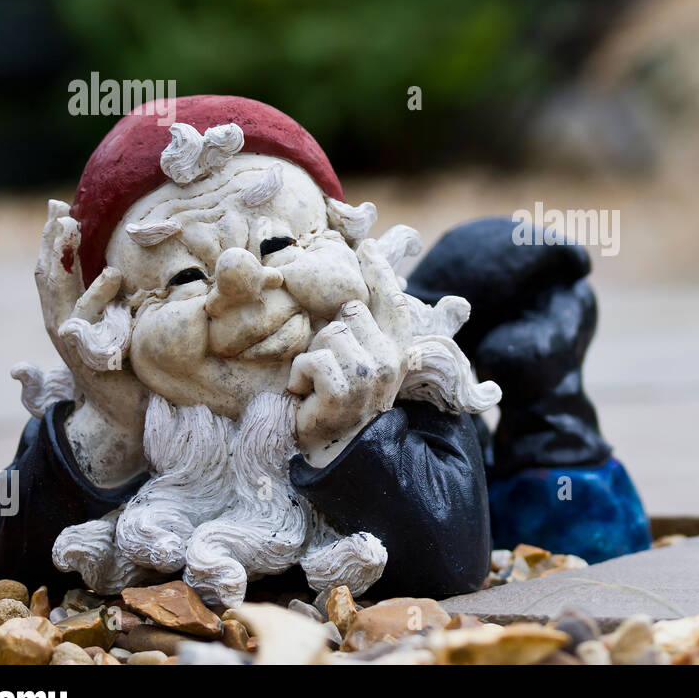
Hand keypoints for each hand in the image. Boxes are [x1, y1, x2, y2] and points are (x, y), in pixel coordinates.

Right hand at [36, 200, 146, 455]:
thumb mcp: (117, 324)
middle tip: (59, 212)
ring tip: (74, 229)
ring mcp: (75, 343)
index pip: (54, 271)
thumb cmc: (127, 366)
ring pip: (65, 298)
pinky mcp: (91, 358)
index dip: (53, 241)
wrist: (125, 415)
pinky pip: (93, 324)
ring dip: (68, 263)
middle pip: (50, 278)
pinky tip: (112, 275)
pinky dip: (99, 299)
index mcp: (69, 314)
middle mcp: (64, 325)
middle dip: (52, 244)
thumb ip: (112, 299)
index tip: (59, 207)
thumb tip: (117, 267)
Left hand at [287, 239, 412, 463]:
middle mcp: (391, 361)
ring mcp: (371, 376)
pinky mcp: (346, 390)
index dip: (381, 270)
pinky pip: (313, 359)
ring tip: (317, 385)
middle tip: (329, 368)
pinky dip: (300, 378)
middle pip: (351, 311)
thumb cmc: (337, 404)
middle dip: (330, 333)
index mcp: (398, 352)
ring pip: (330, 333)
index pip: (393, 302)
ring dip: (312, 358)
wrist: (331, 451)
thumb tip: (356, 297)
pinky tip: (306, 397)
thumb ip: (366, 331)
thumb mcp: (360, 363)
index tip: (368, 245)